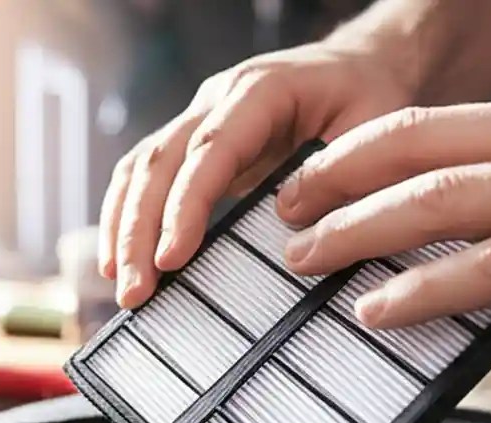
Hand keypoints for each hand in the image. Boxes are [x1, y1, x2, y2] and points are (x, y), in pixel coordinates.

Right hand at [99, 39, 415, 306]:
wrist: (355, 64)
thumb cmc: (364, 96)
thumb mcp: (373, 126)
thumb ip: (341, 174)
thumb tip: (296, 229)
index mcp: (259, 91)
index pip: (209, 151)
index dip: (185, 206)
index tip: (171, 258)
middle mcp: (216, 99)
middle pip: (159, 161)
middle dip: (139, 230)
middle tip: (135, 290)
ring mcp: (197, 118)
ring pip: (140, 168)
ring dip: (123, 229)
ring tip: (122, 286)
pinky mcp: (190, 144)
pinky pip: (142, 176)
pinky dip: (124, 218)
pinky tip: (118, 260)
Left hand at [277, 82, 490, 326]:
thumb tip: (489, 205)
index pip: (434, 125)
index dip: (361, 152)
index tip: (314, 175)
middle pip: (418, 150)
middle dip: (336, 183)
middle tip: (284, 213)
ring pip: (441, 203)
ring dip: (359, 233)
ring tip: (307, 261)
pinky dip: (425, 289)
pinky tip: (381, 309)